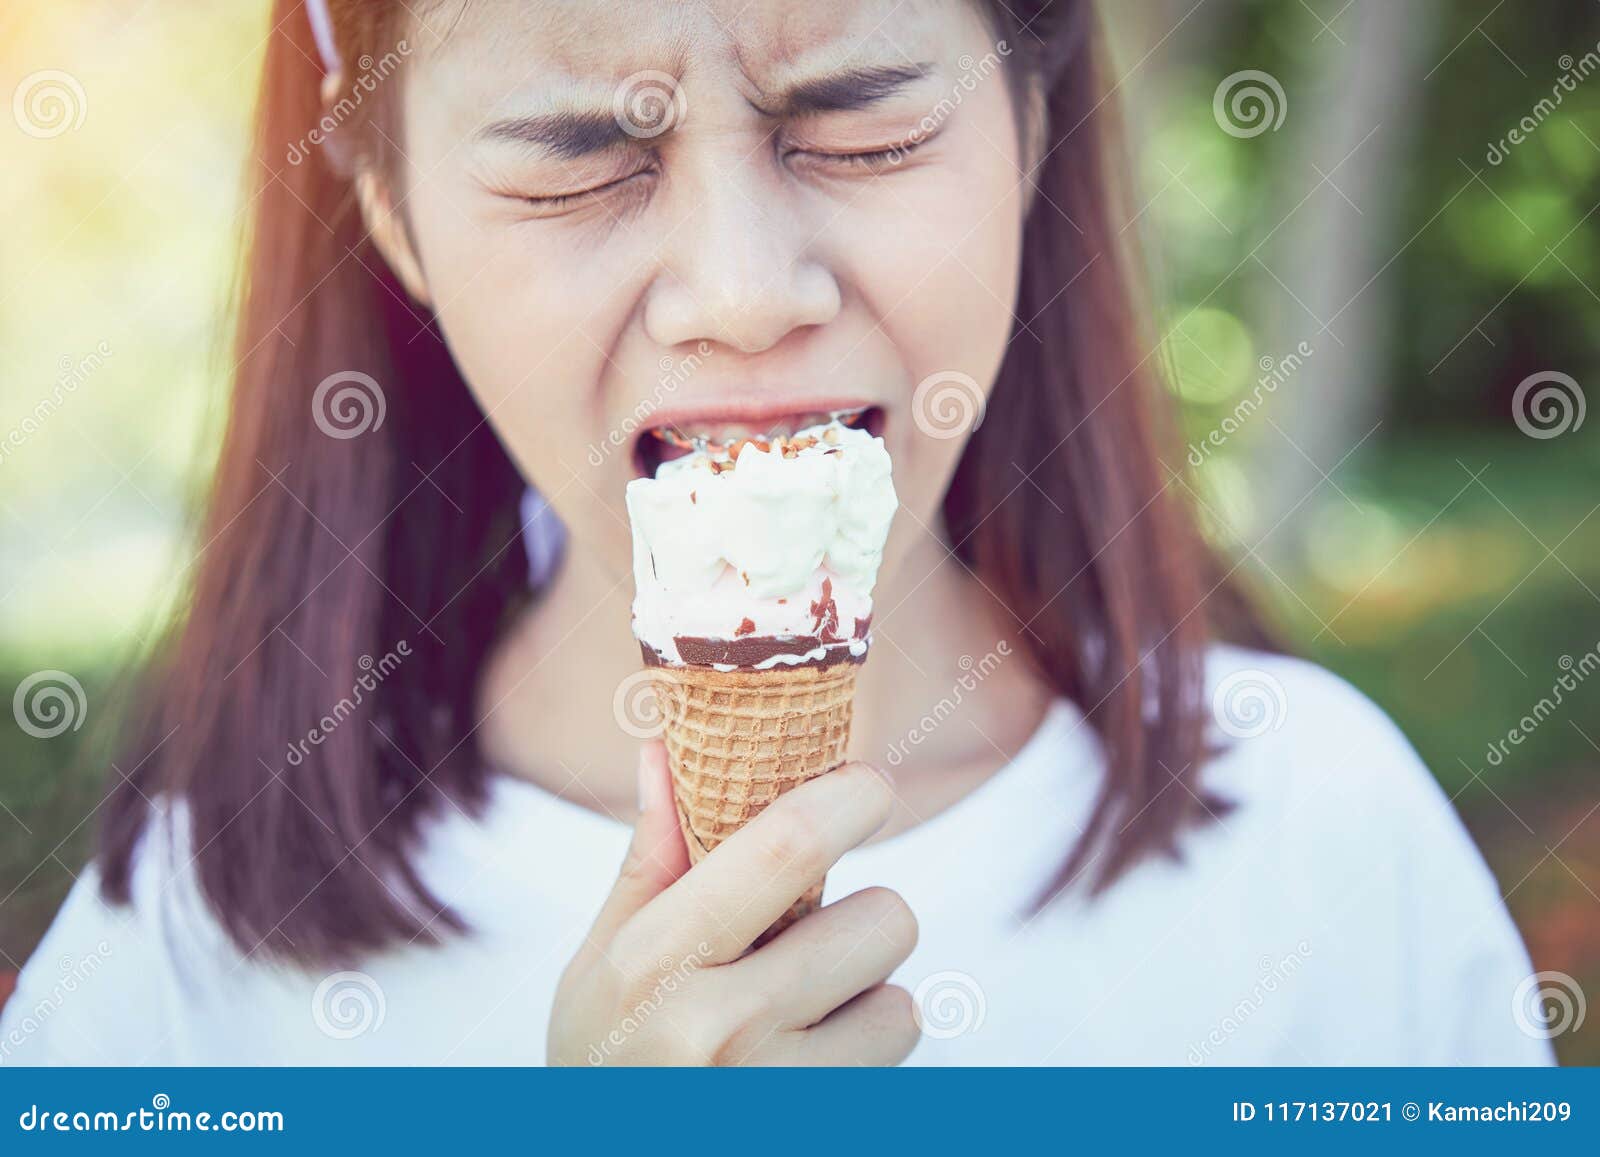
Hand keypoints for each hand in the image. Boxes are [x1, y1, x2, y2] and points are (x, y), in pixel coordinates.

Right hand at [547, 743, 919, 1065]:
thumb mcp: (599, 964)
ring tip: (802, 1017)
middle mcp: (722, 1029)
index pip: (783, 848)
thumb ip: (648, 862)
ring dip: (868, 998)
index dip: (847, 798)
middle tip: (816, 938)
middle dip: (867, 915)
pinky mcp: (821, 1129)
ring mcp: (779, 1096)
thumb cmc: (603, 1061)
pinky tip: (807, 1071)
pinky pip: (897, 1066)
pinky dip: (865, 1057)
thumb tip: (666, 750)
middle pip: (883, 920)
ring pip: (903, 1004)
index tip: (869, 785)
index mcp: (658, 963)